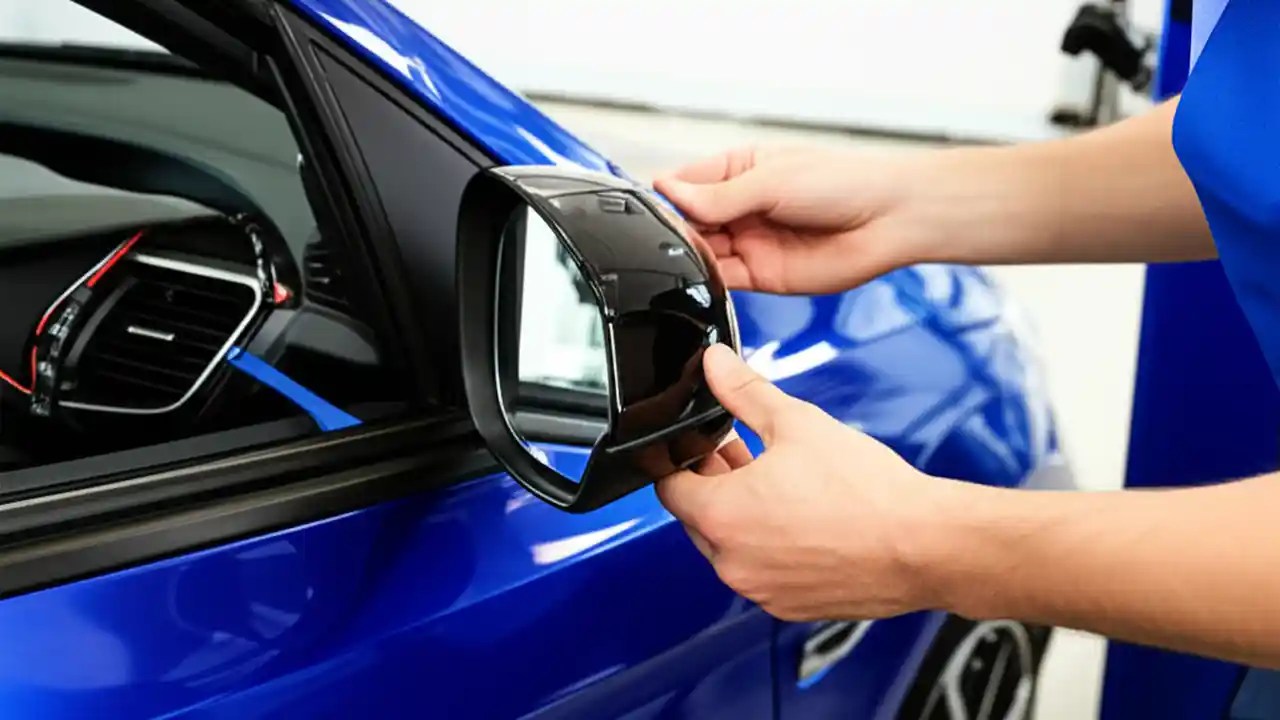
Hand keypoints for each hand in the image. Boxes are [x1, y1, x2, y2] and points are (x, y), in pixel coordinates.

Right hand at [654, 146, 936, 294]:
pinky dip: (708, 279)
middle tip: (664, 235)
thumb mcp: (772, 180)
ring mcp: (751, 241)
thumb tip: (669, 190)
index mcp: (741, 170)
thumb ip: (718, 195)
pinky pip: (724, 280)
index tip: (650, 202)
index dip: (668, 193)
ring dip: (690, 254)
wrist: (888, 219)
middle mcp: (742, 207)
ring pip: (703, 251)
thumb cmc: (844, 183)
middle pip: (691, 220)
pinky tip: (699, 273)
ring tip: (682, 253)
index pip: (688, 181)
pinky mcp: (762, 275)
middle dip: (676, 228)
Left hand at [657, 344, 958, 620]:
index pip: (670, 487)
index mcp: (721, 516)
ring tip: (778, 483)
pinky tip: (801, 519)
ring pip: (731, 547)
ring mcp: (761, 590)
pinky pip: (763, 573)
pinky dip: (771, 548)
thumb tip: (716, 365)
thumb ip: (745, 391)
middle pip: (698, 518)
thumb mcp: (797, 423)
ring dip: (742, 515)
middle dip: (714, 484)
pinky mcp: (790, 607)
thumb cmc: (867, 493)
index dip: (682, 459)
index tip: (702, 446)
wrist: (923, 545)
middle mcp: (732, 562)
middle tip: (742, 454)